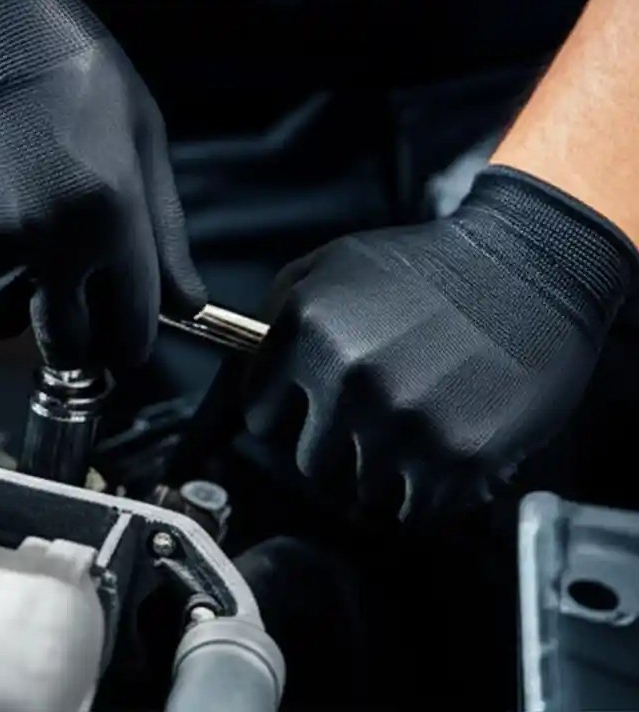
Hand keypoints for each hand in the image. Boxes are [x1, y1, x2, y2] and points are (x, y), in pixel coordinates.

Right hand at [0, 0, 205, 369]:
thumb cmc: (52, 56)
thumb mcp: (138, 133)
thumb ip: (163, 231)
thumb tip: (186, 303)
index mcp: (104, 216)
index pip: (127, 333)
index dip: (127, 340)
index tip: (120, 334)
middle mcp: (38, 239)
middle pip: (60, 344)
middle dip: (71, 333)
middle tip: (68, 298)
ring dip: (9, 289)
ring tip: (13, 221)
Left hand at [243, 166, 637, 521]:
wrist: (527, 268)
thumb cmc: (425, 266)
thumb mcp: (331, 264)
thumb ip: (276, 315)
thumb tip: (246, 365)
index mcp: (306, 333)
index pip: (260, 416)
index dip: (286, 416)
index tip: (308, 414)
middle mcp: (346, 380)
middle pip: (308, 462)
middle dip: (333, 447)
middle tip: (369, 422)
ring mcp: (400, 423)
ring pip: (358, 490)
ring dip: (379, 471)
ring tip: (410, 431)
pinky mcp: (455, 457)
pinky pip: (413, 508)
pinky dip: (422, 492)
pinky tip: (436, 453)